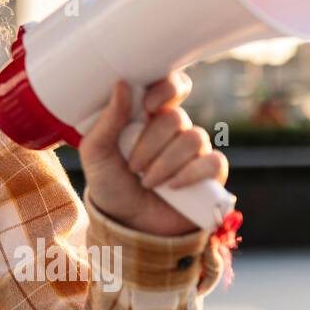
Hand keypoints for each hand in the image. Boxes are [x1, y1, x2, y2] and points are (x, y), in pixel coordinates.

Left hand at [77, 70, 228, 236]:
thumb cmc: (110, 183)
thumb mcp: (96, 153)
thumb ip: (107, 121)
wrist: (128, 224)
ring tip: (146, 182)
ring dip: (165, 163)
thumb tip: (122, 85)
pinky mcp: (211, 174)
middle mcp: (175, 129)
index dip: (167, 88)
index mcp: (148, 116)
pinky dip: (191, 174)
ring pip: (193, 139)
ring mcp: (195, 151)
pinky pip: (213, 162)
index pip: (171, 85)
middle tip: (132, 166)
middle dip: (150, 144)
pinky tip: (172, 187)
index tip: (147, 106)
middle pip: (176, 117)